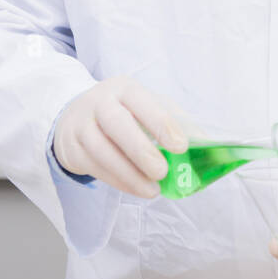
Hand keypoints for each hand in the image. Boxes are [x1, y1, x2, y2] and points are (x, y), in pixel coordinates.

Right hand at [53, 76, 201, 196]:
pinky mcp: (71, 147)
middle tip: (163, 172)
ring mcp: (81, 124)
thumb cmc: (124, 113)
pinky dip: (118, 181)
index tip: (181, 146)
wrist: (74, 117)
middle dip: (142, 151)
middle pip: (117, 124)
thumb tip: (206, 144)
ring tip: (153, 190)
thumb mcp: (147, 108)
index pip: (142, 101)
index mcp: (124, 88)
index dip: (161, 123)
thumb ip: (175, 122)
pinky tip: (137, 189)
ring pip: (102, 150)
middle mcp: (99, 102)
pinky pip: (94, 167)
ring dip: (130, 174)